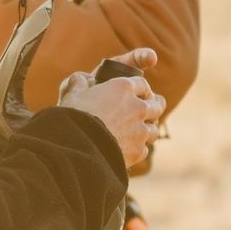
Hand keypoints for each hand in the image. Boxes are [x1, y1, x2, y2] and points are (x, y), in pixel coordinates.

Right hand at [58, 48, 165, 166]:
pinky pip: (144, 148)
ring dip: (148, 129)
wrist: (78, 147)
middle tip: (145, 111)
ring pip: (154, 128)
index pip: (142, 84)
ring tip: (139, 131)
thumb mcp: (73, 94)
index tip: (137, 93)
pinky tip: (129, 148)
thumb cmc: (74, 117)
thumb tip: (80, 78)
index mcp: (123, 88)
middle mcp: (137, 107)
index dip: (140, 88)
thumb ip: (79, 83)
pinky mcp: (138, 150)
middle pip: (157, 104)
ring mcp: (141, 130)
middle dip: (153, 106)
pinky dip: (138, 147)